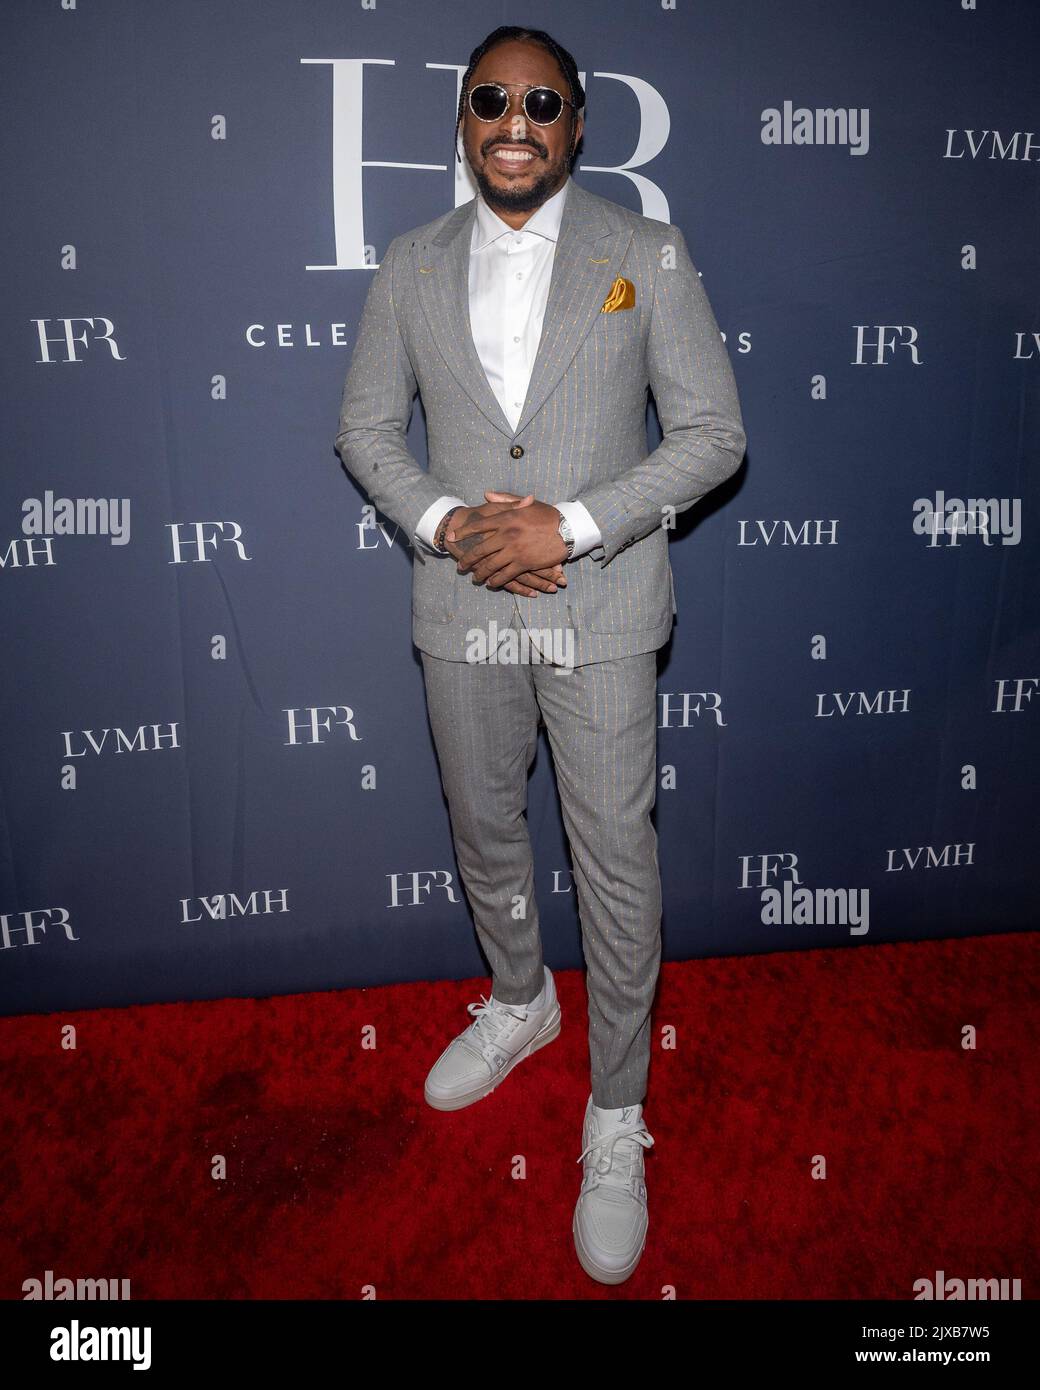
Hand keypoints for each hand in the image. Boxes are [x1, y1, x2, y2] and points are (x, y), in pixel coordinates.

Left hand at [448, 490, 566, 587]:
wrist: (567, 529)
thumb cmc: (548, 515)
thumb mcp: (526, 503)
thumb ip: (505, 500)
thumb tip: (486, 495)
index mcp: (506, 518)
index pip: (478, 526)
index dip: (463, 533)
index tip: (451, 537)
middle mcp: (507, 534)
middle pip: (480, 549)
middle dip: (468, 559)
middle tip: (460, 565)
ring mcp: (514, 550)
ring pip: (490, 565)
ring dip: (480, 573)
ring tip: (474, 578)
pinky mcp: (523, 563)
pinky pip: (505, 575)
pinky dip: (496, 580)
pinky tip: (491, 583)